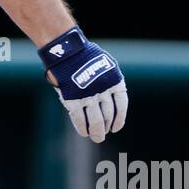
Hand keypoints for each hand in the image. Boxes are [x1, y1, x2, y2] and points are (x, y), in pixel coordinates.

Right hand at [38, 27, 126, 143]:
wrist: (67, 50)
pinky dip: (82, 128)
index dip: (119, 119)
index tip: (116, 128)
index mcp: (114, 81)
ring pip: (96, 121)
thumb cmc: (85, 57)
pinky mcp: (73, 99)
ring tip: (95, 137)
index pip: (121, 105)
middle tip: (102, 135)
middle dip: (106, 128)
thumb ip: (107, 84)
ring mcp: (88, 96)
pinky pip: (79, 119)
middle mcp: (103, 90)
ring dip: (96, 131)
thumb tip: (109, 104)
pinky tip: (83, 132)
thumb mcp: (103, 66)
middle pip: (108, 115)